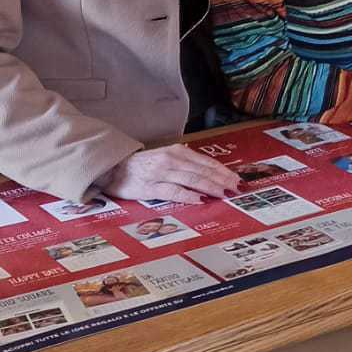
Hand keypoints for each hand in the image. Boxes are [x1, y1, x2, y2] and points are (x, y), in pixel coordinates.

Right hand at [98, 145, 239, 204]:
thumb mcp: (167, 158)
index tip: (237, 179)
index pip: (207, 162)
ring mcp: (161, 173)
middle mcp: (172, 160)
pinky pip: (174, 191)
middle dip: (223, 180)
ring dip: (211, 187)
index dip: (224, 171)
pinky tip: (201, 199)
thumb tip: (209, 171)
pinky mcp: (151, 187)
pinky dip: (189, 195)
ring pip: (192, 180)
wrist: (113, 169)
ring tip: (225, 193)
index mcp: (178, 152)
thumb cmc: (143, 166)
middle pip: (203, 171)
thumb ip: (186, 163)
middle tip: (237, 188)